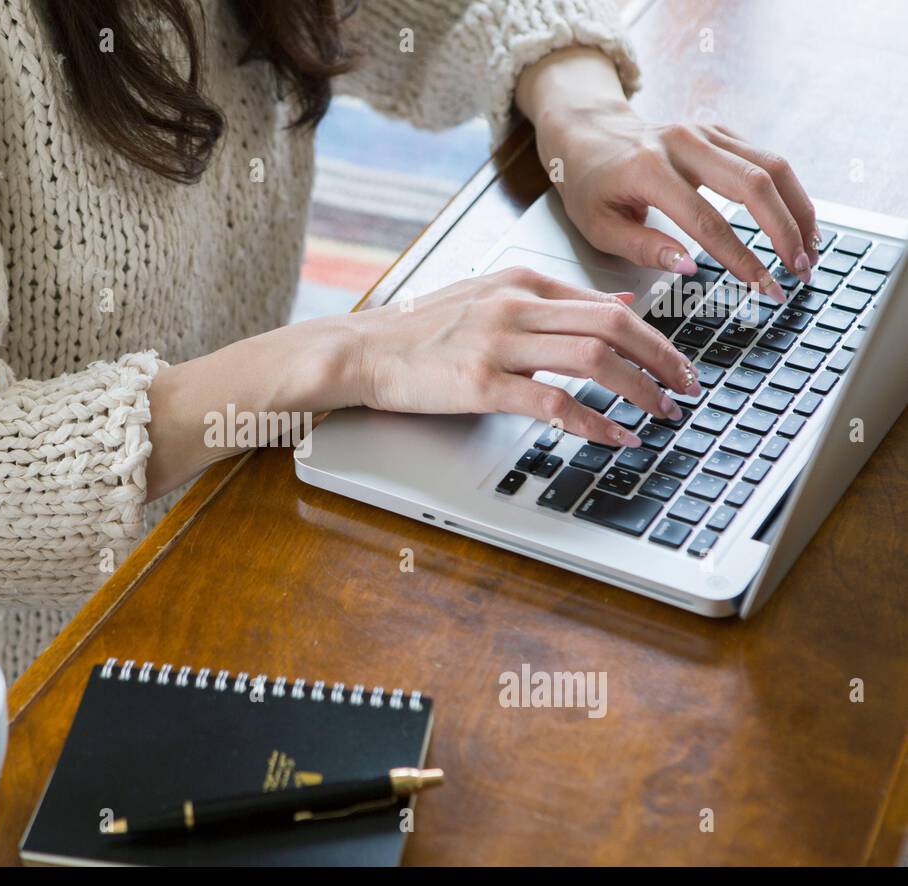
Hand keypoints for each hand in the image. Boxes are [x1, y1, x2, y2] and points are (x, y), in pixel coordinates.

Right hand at [352, 267, 698, 447]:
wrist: (362, 349)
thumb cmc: (419, 331)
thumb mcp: (489, 297)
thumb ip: (550, 301)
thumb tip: (617, 302)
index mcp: (520, 283)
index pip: (606, 303)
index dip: (653, 335)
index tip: (676, 362)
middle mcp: (515, 307)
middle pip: (613, 326)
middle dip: (662, 359)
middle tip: (688, 386)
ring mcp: (498, 344)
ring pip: (593, 359)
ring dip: (639, 388)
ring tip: (662, 412)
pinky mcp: (481, 384)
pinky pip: (553, 402)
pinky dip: (594, 421)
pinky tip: (615, 436)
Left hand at [517, 48, 818, 302]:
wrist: (589, 133)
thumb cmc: (590, 185)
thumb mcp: (598, 226)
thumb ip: (643, 247)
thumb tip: (689, 267)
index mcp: (649, 170)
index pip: (706, 220)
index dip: (740, 257)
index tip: (763, 286)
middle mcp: (684, 143)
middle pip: (754, 184)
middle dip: (784, 231)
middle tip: (800, 270)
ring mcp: (706, 132)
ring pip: (772, 165)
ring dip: (799, 209)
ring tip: (810, 249)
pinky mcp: (720, 131)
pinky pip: (765, 158)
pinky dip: (788, 191)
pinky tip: (798, 221)